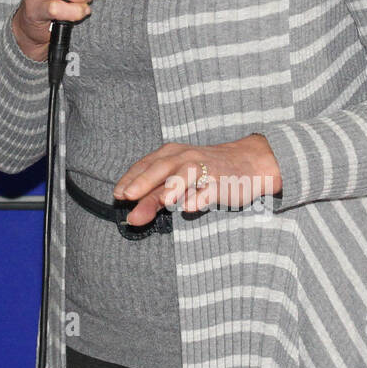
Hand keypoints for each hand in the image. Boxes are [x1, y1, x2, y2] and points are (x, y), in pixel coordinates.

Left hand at [113, 134, 282, 225]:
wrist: (248, 163)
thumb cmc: (206, 171)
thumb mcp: (178, 179)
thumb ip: (156, 194)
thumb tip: (133, 213)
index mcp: (172, 154)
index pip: (146, 164)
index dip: (131, 178)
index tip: (118, 194)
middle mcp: (186, 158)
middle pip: (162, 167)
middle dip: (144, 181)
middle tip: (128, 196)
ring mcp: (205, 169)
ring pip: (186, 174)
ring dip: (173, 186)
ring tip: (161, 201)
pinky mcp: (223, 182)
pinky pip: (210, 189)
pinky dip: (200, 197)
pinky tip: (189, 207)